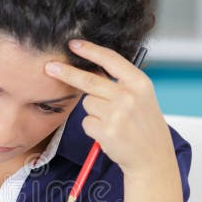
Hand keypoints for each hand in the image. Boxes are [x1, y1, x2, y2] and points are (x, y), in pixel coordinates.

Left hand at [45, 40, 175, 175]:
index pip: (111, 60)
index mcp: (140, 83)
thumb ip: (120, 83)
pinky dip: (93, 128)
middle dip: (66, 73)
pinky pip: (86, 122)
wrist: (152, 157)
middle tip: (49, 67)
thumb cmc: (144, 126)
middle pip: (89, 80)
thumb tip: (89, 71)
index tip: (74, 44)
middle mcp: (129, 96)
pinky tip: (109, 134)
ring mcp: (117, 114)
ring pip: (87, 103)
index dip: (90, 50)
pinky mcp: (106, 131)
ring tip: (112, 122)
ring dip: (93, 112)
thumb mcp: (141, 97)